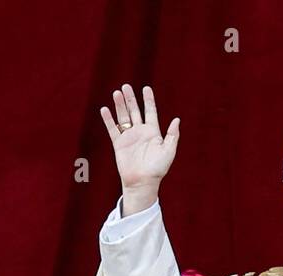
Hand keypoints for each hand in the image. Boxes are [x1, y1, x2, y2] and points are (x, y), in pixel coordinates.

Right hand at [99, 84, 179, 213]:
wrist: (143, 182)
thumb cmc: (158, 169)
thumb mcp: (169, 151)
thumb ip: (172, 135)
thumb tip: (177, 119)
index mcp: (153, 132)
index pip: (150, 112)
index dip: (149, 100)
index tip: (146, 88)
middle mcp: (140, 132)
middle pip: (135, 111)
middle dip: (131, 99)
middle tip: (126, 87)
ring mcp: (129, 137)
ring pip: (123, 117)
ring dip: (120, 105)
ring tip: (117, 93)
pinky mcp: (119, 143)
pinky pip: (113, 129)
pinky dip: (108, 120)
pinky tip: (105, 109)